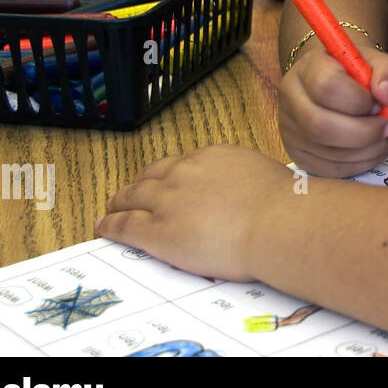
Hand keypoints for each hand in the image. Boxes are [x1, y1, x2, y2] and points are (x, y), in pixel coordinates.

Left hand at [96, 145, 293, 281]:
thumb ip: (249, 182)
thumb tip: (255, 192)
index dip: (169, 175)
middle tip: (131, 193)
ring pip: (132, 196)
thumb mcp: (267, 178)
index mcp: (213, 157)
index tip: (166, 182)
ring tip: (112, 208)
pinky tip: (103, 227)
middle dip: (139, 184)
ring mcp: (168, 200)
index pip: (182, 164)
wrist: (276, 223)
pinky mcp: (157, 230)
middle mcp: (185, 172)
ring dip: (119, 202)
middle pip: (152, 175)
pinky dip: (110, 226)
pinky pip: (124, 225)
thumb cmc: (283, 206)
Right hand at [278, 35, 387, 177]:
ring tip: (384, 138)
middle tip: (387, 127)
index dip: (359, 100)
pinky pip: (328, 169)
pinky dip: (357, 164)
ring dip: (365, 151)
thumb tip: (387, 94)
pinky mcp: (298, 154)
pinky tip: (372, 151)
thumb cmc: (356, 71)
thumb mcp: (377, 61)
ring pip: (325, 151)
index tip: (380, 103)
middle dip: (363, 132)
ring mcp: (289, 129)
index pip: (326, 87)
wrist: (336, 79)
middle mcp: (291, 98)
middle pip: (320, 125)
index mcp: (307, 68)